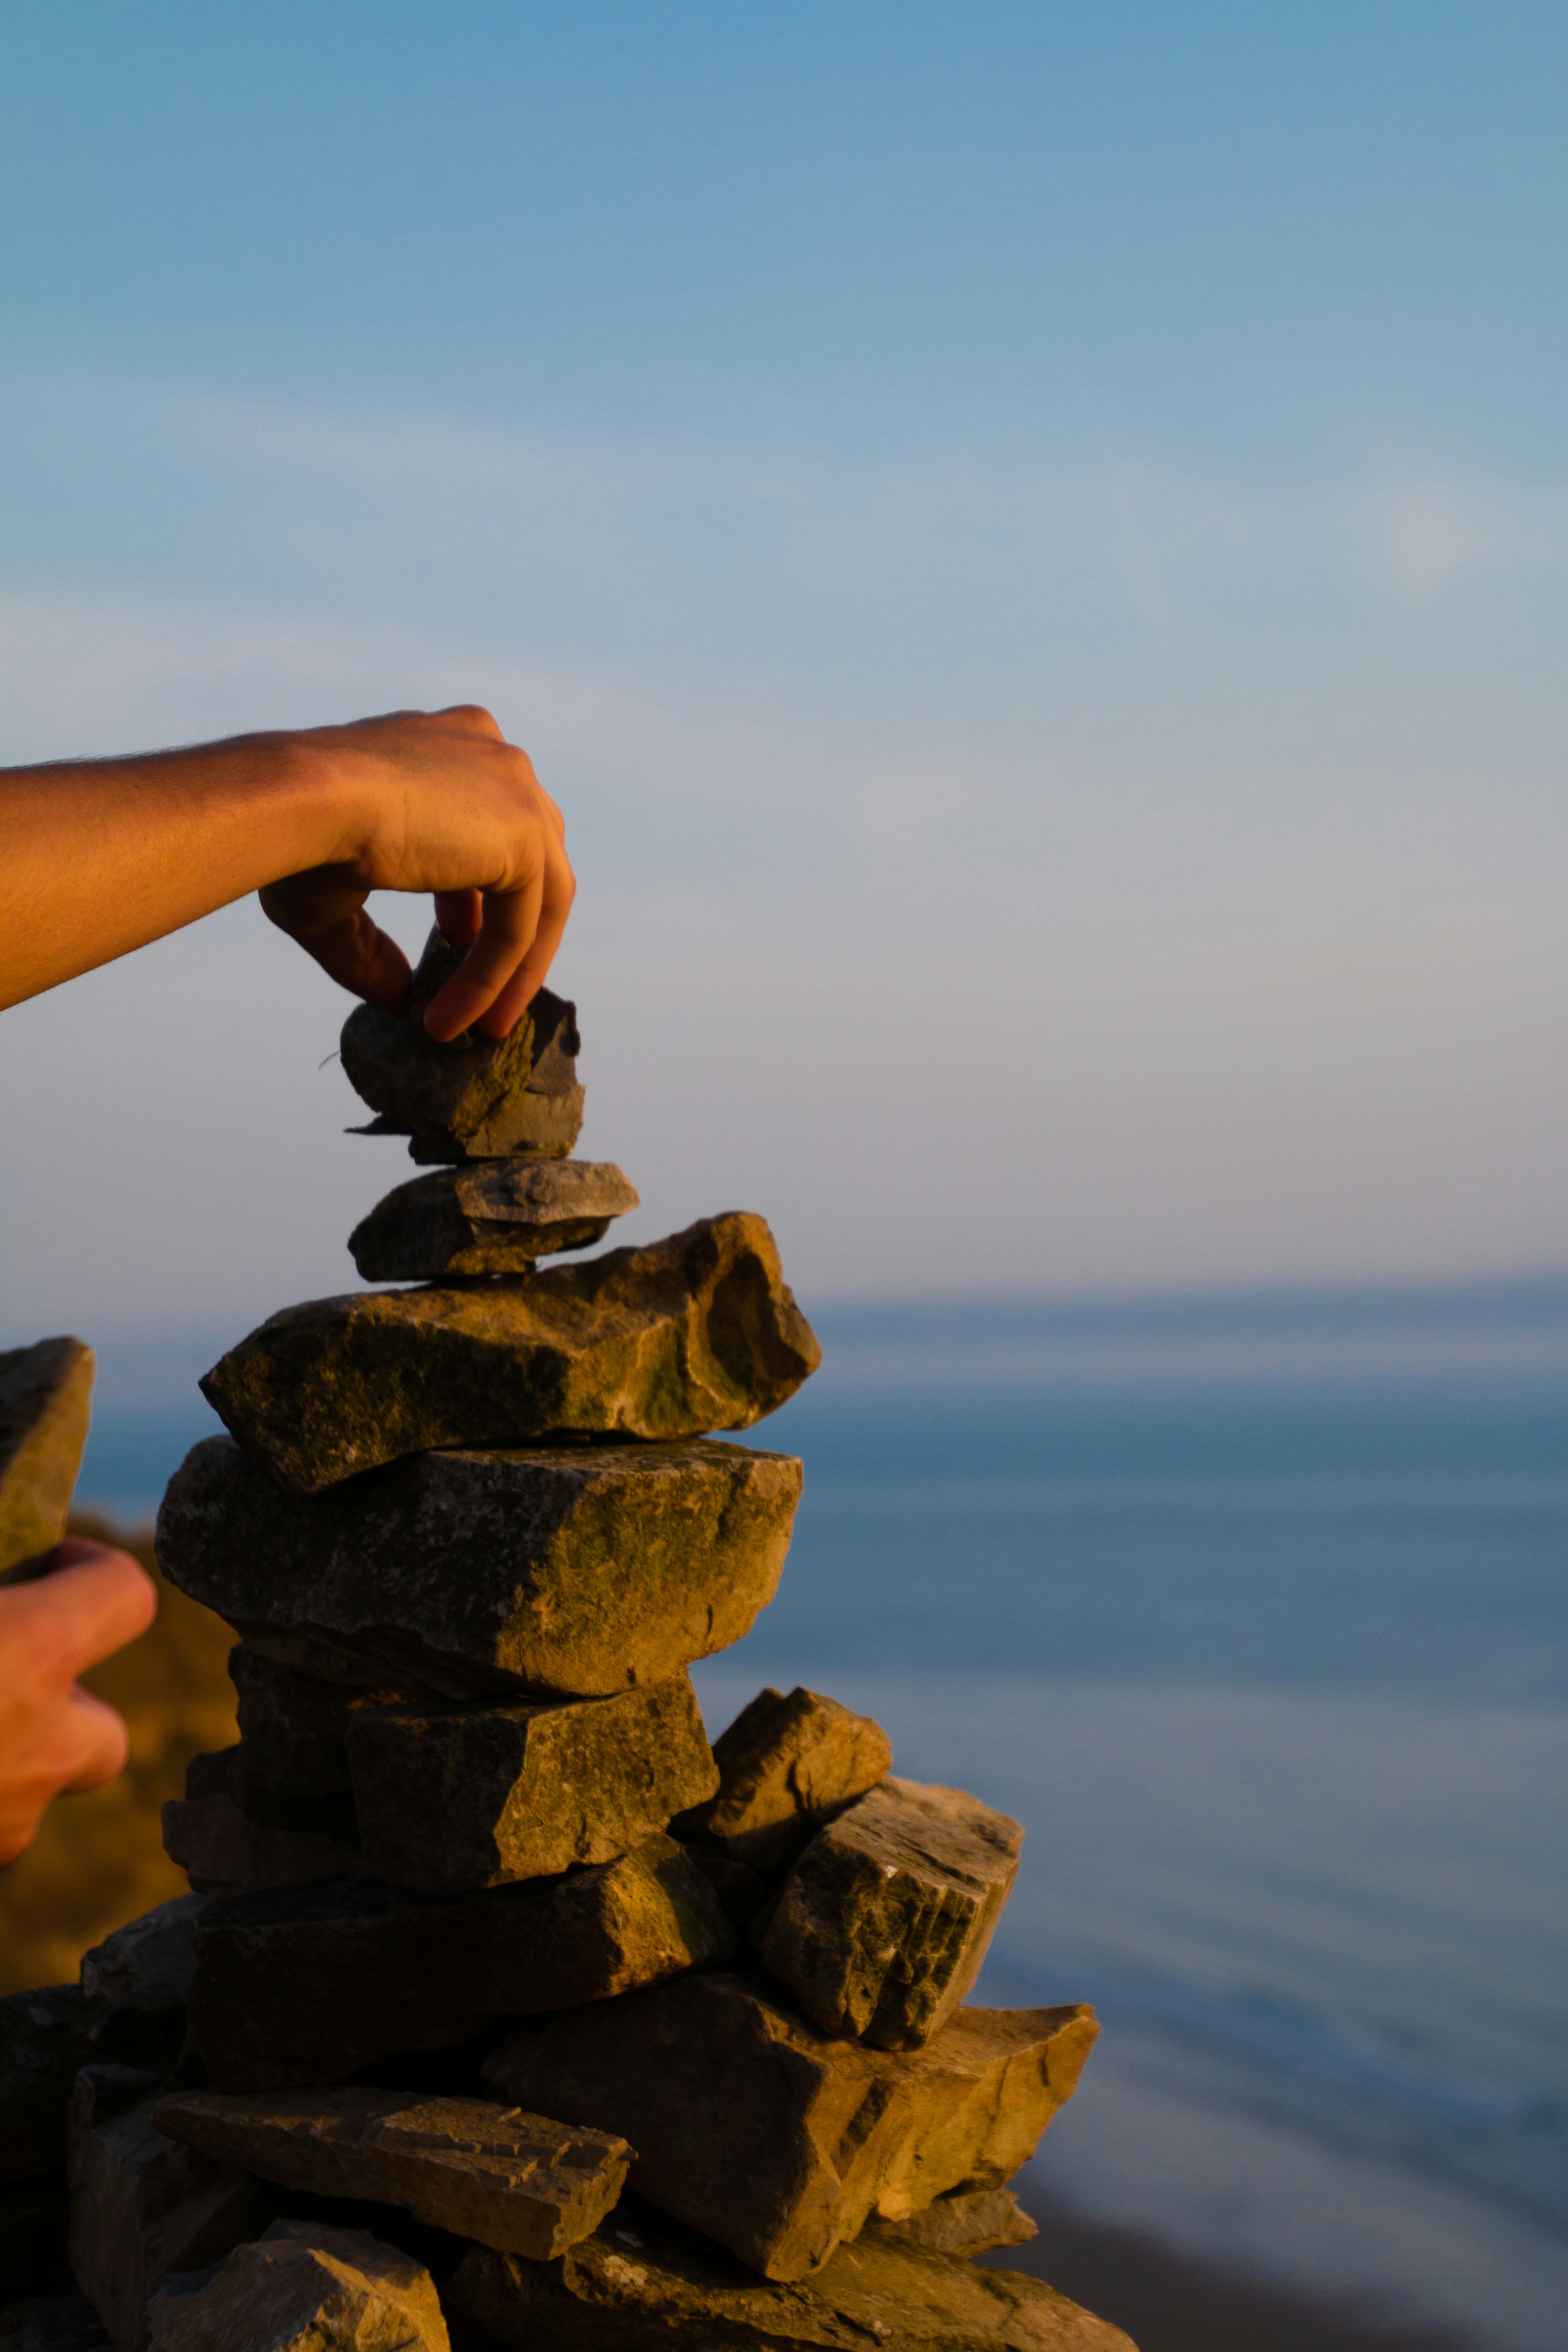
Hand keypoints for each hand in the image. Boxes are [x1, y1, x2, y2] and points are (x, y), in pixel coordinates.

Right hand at [0, 1540, 156, 1864]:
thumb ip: (0, 1587)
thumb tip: (15, 1580)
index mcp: (31, 1653)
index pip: (126, 1594)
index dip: (91, 1570)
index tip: (49, 1566)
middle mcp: (41, 1747)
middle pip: (103, 1733)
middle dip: (61, 1708)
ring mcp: (3, 1826)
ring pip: (33, 1796)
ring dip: (3, 1765)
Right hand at [258, 705, 575, 1041]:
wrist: (297, 803)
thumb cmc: (295, 835)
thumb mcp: (334, 896)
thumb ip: (371, 944)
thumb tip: (398, 1000)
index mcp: (454, 745)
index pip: (488, 826)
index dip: (476, 891)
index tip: (456, 939)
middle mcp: (495, 757)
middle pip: (531, 862)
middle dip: (508, 934)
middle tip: (482, 993)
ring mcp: (518, 789)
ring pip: (537, 901)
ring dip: (509, 972)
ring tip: (476, 1028)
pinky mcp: (526, 836)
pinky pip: (521, 927)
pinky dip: (493, 979)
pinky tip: (455, 1018)